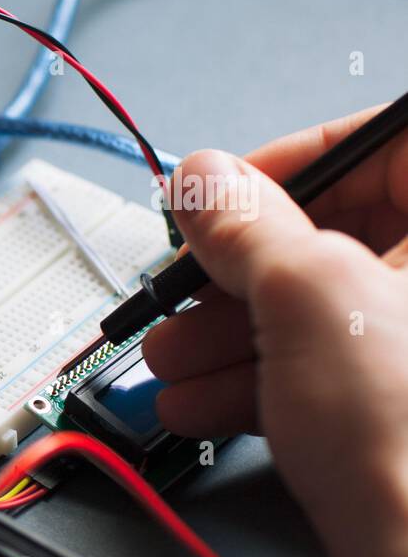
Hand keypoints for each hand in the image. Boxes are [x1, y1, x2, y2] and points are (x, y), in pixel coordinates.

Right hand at [140, 106, 407, 556]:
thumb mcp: (308, 299)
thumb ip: (246, 224)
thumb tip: (203, 182)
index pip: (385, 143)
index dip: (288, 163)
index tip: (219, 197)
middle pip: (338, 233)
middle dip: (235, 272)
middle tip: (182, 291)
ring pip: (318, 312)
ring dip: (225, 335)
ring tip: (172, 360)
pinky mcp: (398, 413)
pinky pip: (320, 372)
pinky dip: (252, 382)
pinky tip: (200, 403)